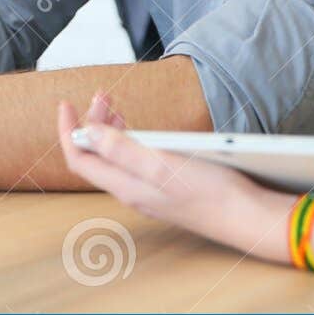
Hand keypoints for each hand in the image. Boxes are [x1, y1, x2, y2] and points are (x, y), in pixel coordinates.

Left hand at [57, 93, 262, 246]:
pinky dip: (131, 139)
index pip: (80, 159)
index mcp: (126, 185)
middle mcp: (133, 191)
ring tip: (113, 105)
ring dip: (110, 129)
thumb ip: (121, 149)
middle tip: (101, 95)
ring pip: (116, 158)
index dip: (67, 131)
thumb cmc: (210, 192)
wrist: (248, 218)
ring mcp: (150, 191)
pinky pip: (136, 162)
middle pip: (97, 156)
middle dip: (91, 123)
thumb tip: (87, 133)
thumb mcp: (161, 164)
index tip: (65, 104)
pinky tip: (142, 129)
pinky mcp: (168, 188)